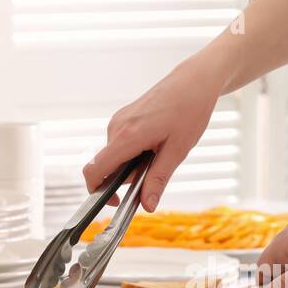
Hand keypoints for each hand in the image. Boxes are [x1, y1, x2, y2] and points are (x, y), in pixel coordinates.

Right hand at [82, 61, 223, 211]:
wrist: (193, 82)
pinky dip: (133, 153)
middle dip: (126, 178)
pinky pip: (120, 144)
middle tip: (156, 172)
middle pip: (107, 166)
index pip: (94, 170)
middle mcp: (116, 127)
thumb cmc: (188, 111)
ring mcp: (118, 120)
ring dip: (132, 165)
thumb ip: (158, 179)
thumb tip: (147, 205)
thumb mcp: (177, 151)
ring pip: (115, 156)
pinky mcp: (123, 117)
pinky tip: (155, 145)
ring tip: (160, 154)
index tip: (116, 201)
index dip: (97, 191)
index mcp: (127, 137)